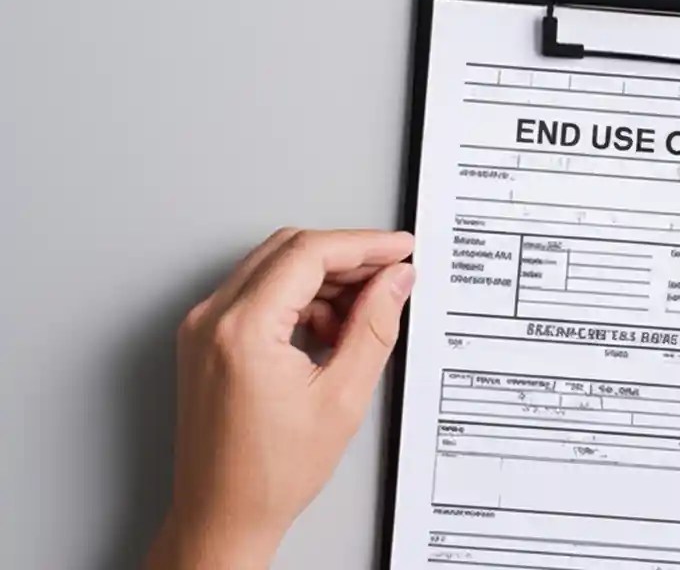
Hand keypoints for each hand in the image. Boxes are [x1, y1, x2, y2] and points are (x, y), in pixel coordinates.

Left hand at [147, 229, 414, 569]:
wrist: (223, 514)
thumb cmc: (269, 473)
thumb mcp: (342, 397)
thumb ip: (374, 327)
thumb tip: (395, 282)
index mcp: (242, 329)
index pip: (309, 253)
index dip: (363, 244)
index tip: (398, 248)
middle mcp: (212, 319)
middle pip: (288, 251)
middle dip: (346, 257)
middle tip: (390, 273)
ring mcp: (203, 328)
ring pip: (273, 268)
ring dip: (323, 280)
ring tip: (362, 314)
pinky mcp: (206, 340)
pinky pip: (258, 294)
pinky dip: (299, 300)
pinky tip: (330, 330)